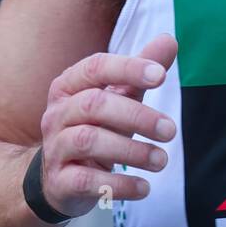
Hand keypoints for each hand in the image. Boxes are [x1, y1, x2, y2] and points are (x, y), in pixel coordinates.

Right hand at [37, 34, 177, 218]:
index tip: (160, 75)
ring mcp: (55, 148)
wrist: (59, 180)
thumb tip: (170, 39)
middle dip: (137, 116)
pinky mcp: (59, 182)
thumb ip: (140, 74)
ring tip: (162, 160)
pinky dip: (118, 184)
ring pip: (88, 141)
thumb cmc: (96, 129)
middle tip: (171, 131)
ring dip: (131, 151)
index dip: (127, 68)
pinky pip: (86, 180)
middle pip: (94, 105)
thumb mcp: (118, 100)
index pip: (96, 67)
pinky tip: (144, 187)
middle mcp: (57, 113)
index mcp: (70, 86)